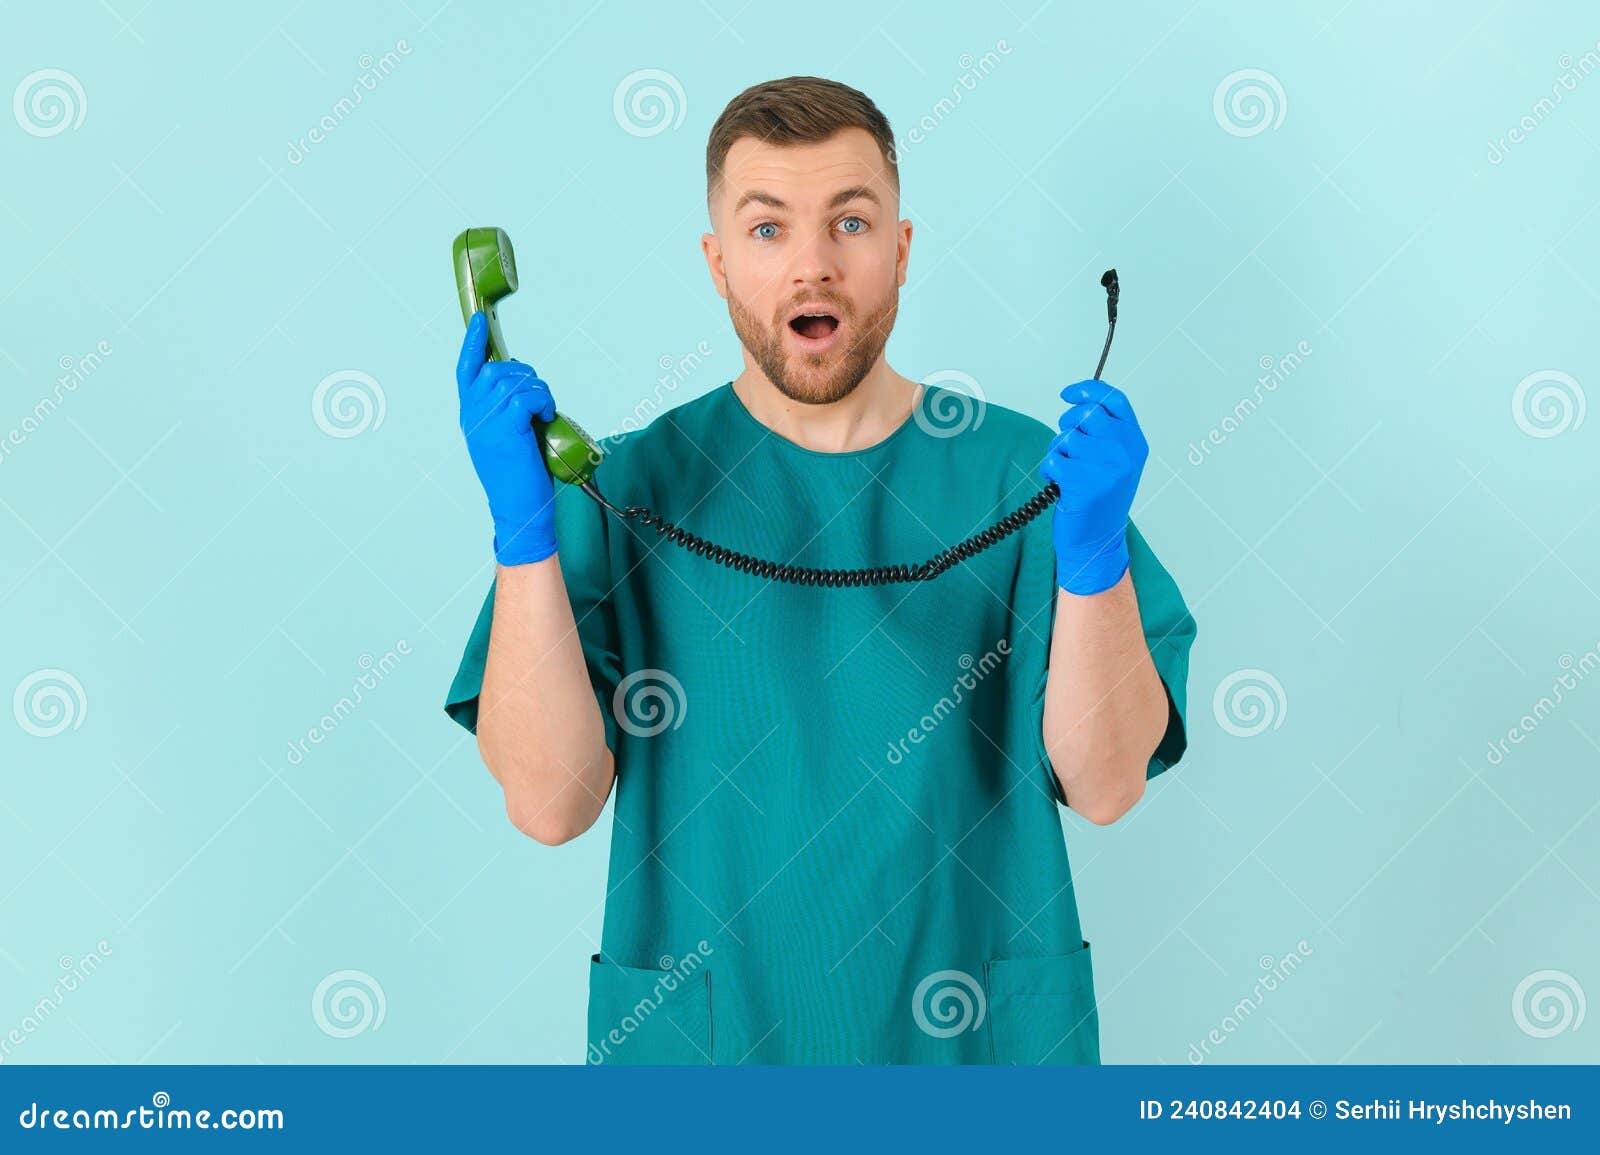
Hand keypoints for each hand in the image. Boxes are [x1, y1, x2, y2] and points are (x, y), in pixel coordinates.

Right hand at [456, 311, 559, 565]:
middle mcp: (473, 414)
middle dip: (525, 375)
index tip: (481, 318)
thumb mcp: (502, 437)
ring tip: (543, 413)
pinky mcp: (507, 428)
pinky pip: (527, 396)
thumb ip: (503, 411)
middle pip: (498, 368)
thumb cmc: (517, 476)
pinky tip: (545, 418)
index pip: (466, 368)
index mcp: (469, 414)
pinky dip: (542, 401)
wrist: (518, 510)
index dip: (473, 342)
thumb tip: (522, 387)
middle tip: (539, 400)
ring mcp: (487, 421)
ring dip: (538, 390)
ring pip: (516, 380)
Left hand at [1038, 378, 1148, 595]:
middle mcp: (1125, 452)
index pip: (1114, 400)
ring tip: (1067, 473)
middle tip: (1067, 446)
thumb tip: (1080, 401)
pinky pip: (1053, 460)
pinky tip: (1060, 486)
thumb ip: (1106, 433)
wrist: (1098, 542)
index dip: (1088, 390)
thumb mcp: (1116, 462)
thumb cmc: (1101, 499)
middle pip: (1086, 414)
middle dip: (1068, 425)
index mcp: (1135, 442)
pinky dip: (1050, 471)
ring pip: (1067, 438)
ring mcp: (1107, 468)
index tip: (1068, 394)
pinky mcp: (1085, 484)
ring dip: (1058, 452)